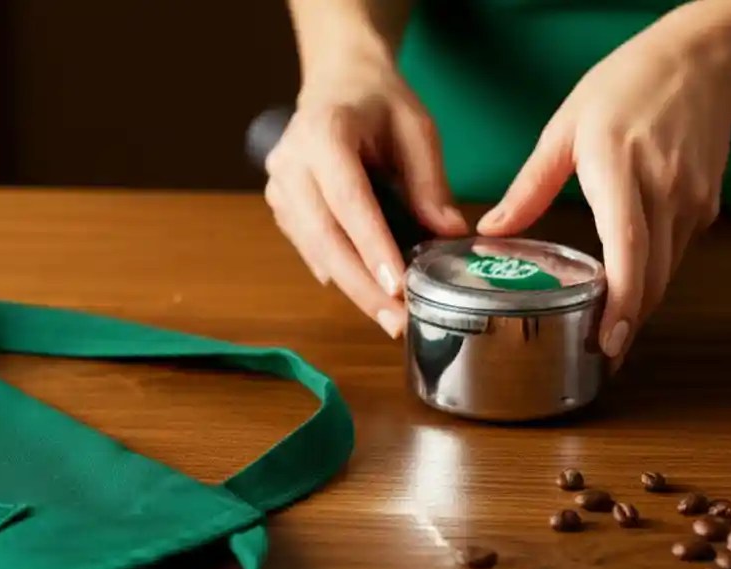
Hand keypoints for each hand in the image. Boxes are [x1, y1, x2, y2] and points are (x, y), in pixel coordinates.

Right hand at [264, 50, 467, 337]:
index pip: (348, 199)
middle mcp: (291, 162)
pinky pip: (311, 251)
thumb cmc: (380, 104)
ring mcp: (280, 188)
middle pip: (324, 236)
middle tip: (398, 322)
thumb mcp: (417, 129)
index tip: (398, 285)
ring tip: (392, 320)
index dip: (372, 246)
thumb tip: (450, 234)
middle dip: (362, 285)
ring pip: (314, 251)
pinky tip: (371, 299)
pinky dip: (342, 276)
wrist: (337, 85)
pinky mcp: (283, 209)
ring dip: (353, 290)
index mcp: (324, 131)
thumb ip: (431, 182)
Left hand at [477, 17, 730, 366]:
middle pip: (651, 277)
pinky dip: (652, 276)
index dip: (620, 302)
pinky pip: (674, 254)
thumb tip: (491, 230)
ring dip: (640, 306)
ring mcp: (690, 201)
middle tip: (600, 359)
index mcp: (618, 168)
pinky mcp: (704, 207)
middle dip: (628, 325)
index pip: (627, 247)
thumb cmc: (627, 86)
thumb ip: (529, 187)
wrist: (702, 63)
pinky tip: (629, 288)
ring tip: (609, 335)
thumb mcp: (564, 129)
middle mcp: (662, 189)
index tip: (608, 341)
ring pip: (665, 272)